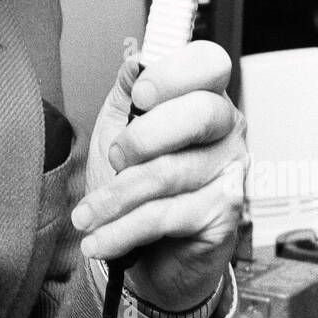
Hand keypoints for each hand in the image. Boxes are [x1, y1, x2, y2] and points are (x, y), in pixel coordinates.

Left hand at [71, 41, 246, 311]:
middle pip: (200, 113)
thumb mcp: (119, 132)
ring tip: (86, 215)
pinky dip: (123, 230)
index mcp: (204, 97)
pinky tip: (99, 241)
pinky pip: (165, 216)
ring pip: (169, 172)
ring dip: (115, 197)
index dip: (174, 74)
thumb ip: (126, 95)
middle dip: (143, 136)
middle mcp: (227, 130)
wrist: (150, 258)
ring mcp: (231, 172)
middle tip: (115, 156)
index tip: (140, 95)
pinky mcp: (224, 216)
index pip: (209, 64)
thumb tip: (133, 59)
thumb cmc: (136, 186)